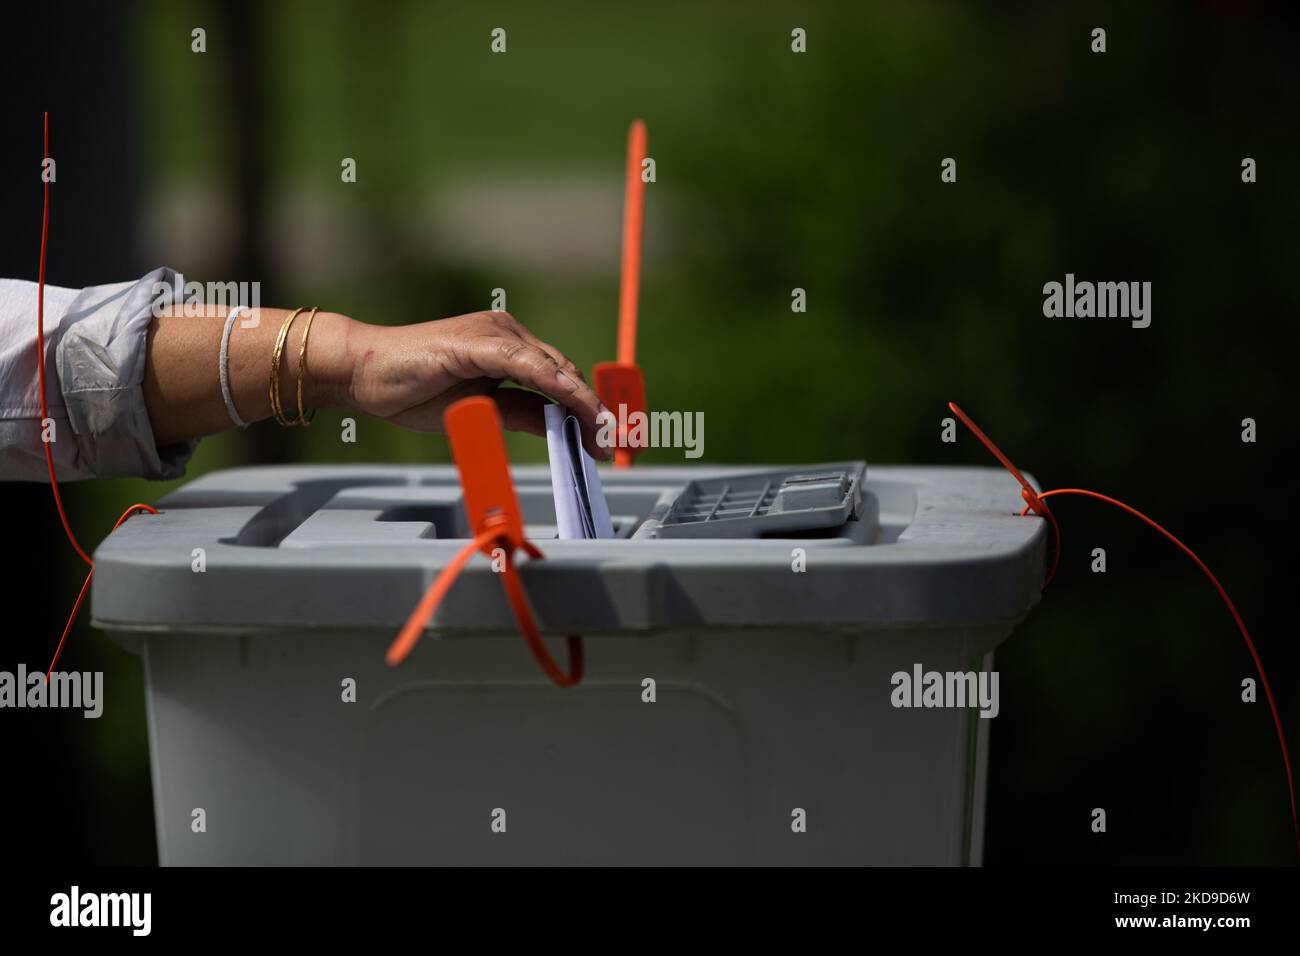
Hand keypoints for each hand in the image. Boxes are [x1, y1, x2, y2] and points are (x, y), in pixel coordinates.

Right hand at [332, 310, 610, 458]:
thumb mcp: (481, 410)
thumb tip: (558, 426)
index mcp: (507, 347)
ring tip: (601, 428)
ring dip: (579, 399)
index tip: (607, 436)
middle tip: (613, 441)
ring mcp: (491, 333)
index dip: (585, 407)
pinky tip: (567, 398)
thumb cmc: (414, 390)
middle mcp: (505, 332)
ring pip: (549, 365)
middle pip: (562, 370)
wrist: (363, 374)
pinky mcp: (474, 342)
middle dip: (591, 407)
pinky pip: (521, 362)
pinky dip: (548, 380)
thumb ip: (519, 412)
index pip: (558, 377)